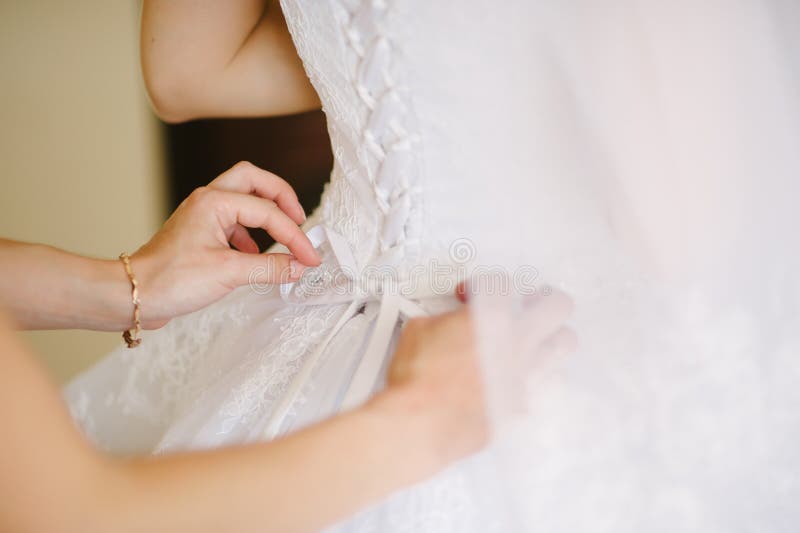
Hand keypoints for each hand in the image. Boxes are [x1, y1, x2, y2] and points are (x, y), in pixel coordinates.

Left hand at [131, 161, 320, 327]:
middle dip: (281, 196)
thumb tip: (298, 266)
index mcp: (214, 202)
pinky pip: (234, 219)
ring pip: (243, 196)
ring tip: (283, 234)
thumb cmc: (171, 279)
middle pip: (255, 180)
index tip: (310, 258)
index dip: (294, 236)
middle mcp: (208, 200)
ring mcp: (203, 214)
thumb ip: (269, 267)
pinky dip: (251, 231)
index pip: (268, 212)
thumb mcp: (228, 274)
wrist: (134, 294)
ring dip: (266, 211)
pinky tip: (255, 254)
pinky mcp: (200, 232)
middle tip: (299, 219)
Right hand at [380, 287, 575, 465]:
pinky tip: (520, 376)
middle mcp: (518, 343)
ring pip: (564, 345)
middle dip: (543, 300)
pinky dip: (538, 375)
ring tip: (532, 338)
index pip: (503, 284)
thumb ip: (444, 318)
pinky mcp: (523, 405)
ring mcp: (526, 375)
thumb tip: (445, 323)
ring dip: (550, 337)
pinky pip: (548, 384)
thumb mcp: (419, 329)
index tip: (468, 296)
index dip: (481, 285)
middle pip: (558, 306)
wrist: (419, 424)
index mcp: (492, 317)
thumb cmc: (418, 381)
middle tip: (527, 305)